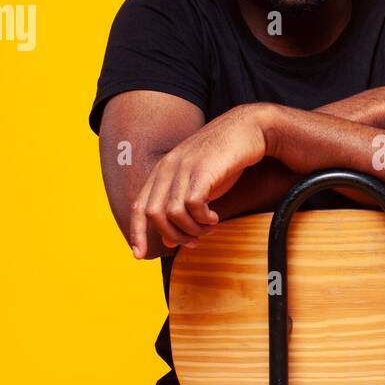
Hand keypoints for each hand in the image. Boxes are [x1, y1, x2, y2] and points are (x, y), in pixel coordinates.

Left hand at [129, 104, 268, 256]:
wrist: (248, 129)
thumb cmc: (224, 159)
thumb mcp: (198, 185)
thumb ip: (181, 208)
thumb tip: (169, 241)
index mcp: (162, 171)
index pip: (138, 207)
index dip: (136, 233)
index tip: (139, 255)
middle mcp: (168, 168)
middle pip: (152, 214)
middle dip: (173, 235)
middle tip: (194, 241)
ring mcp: (184, 167)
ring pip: (172, 213)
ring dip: (191, 229)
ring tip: (209, 228)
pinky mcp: (203, 170)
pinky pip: (192, 204)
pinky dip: (203, 219)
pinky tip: (215, 217)